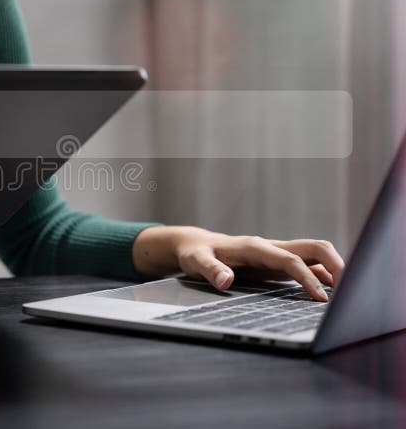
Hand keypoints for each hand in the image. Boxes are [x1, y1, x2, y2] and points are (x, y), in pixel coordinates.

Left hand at [132, 226, 344, 301]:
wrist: (194, 245)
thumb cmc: (195, 253)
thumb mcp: (196, 262)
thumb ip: (210, 270)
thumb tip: (226, 281)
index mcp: (255, 247)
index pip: (290, 260)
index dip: (308, 277)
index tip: (321, 298)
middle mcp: (269, 247)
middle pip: (313, 247)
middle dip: (334, 264)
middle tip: (348, 290)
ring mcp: (274, 254)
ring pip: (313, 253)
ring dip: (332, 269)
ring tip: (346, 294)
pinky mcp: (275, 262)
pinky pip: (306, 264)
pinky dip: (321, 274)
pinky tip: (329, 292)